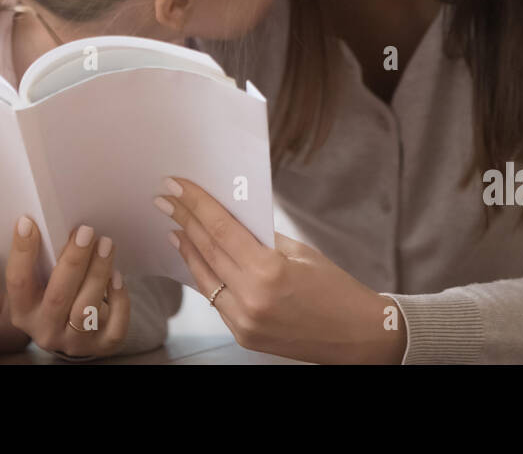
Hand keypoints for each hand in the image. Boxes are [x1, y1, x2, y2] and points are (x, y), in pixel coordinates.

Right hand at [4, 218, 130, 359]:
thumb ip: (39, 260)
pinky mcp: (101, 346)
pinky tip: (118, 276)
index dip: (22, 252)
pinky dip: (119, 300)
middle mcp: (45, 330)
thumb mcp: (38, 284)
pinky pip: (114, 326)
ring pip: (86, 308)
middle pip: (58, 296)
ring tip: (106, 244)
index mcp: (23, 311)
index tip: (28, 222)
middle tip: (85, 231)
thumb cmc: (54, 294)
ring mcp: (73, 341)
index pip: (18, 281)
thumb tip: (39, 219)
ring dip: (98, 272)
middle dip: (74, 260)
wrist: (73, 334)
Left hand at [156, 177, 406, 363]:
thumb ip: (262, 238)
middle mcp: (251, 299)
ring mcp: (244, 322)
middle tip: (165, 199)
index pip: (220, 229)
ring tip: (173, 226)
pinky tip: (196, 259)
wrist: (357, 336)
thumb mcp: (300, 253)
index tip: (176, 185)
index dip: (195, 204)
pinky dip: (203, 276)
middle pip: (207, 250)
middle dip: (183, 220)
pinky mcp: (243, 336)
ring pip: (204, 277)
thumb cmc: (336, 289)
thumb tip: (230, 219)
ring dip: (187, 249)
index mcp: (268, 272)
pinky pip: (215, 300)